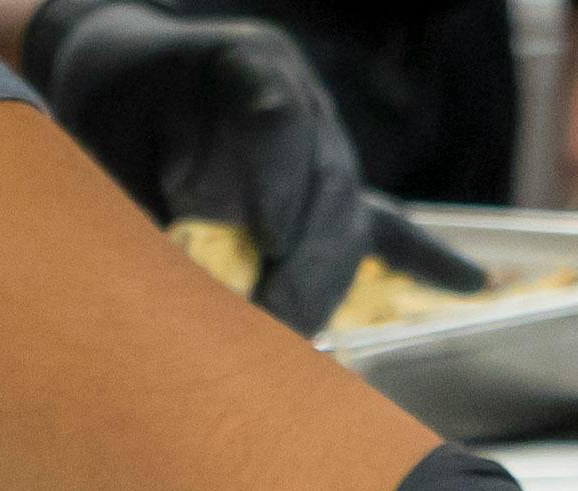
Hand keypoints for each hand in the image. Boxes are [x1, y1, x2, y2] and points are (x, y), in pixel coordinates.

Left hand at [22, 0, 483, 335]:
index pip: (277, 120)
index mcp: (246, 65)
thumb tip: (161, 293)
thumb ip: (141, 205)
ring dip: (326, 285)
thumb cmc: (110, 107)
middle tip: (274, 321)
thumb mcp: (109, 144)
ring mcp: (323, 146)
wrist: (127, 69)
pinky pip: (385, 222)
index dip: (278, 182)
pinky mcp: (328, 186)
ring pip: (349, 220)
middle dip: (305, 261)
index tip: (267, 238)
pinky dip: (423, 256)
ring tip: (296, 338)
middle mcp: (300, 102)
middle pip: (329, 185)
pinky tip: (468, 283)